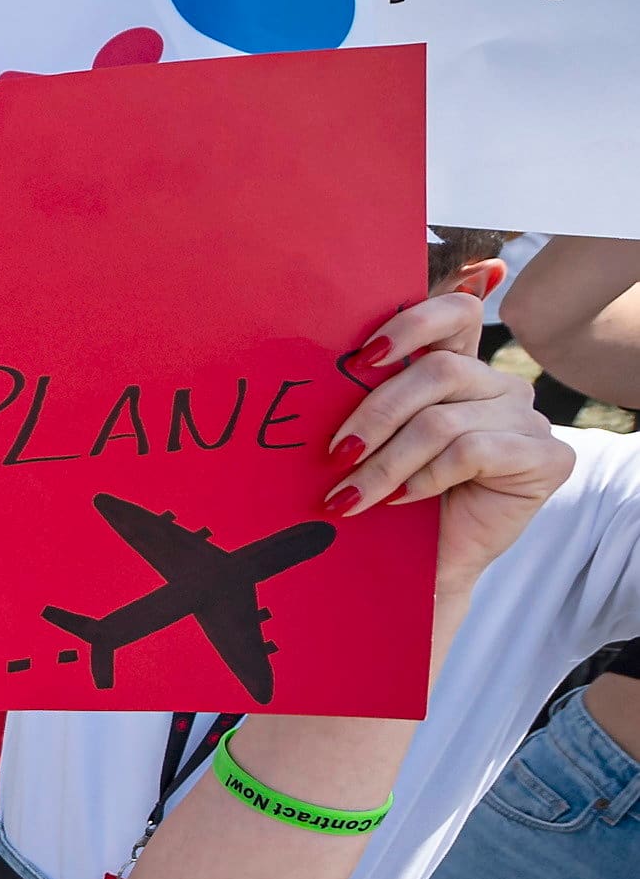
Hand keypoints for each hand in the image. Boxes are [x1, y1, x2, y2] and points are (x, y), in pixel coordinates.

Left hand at [329, 305, 571, 596]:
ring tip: (351, 495)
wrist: (427, 565)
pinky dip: (426, 478)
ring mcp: (529, 419)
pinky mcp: (549, 457)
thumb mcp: (379, 439)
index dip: (412, 324)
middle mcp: (500, 386)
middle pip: (437, 373)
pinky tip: (403, 499)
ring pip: (443, 421)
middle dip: (375, 416)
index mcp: (462, 368)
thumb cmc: (396, 499)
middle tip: (335, 455)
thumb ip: (373, 397)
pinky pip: (472, 452)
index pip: (456, 313)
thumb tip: (329, 369)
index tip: (362, 356)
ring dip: (386, 463)